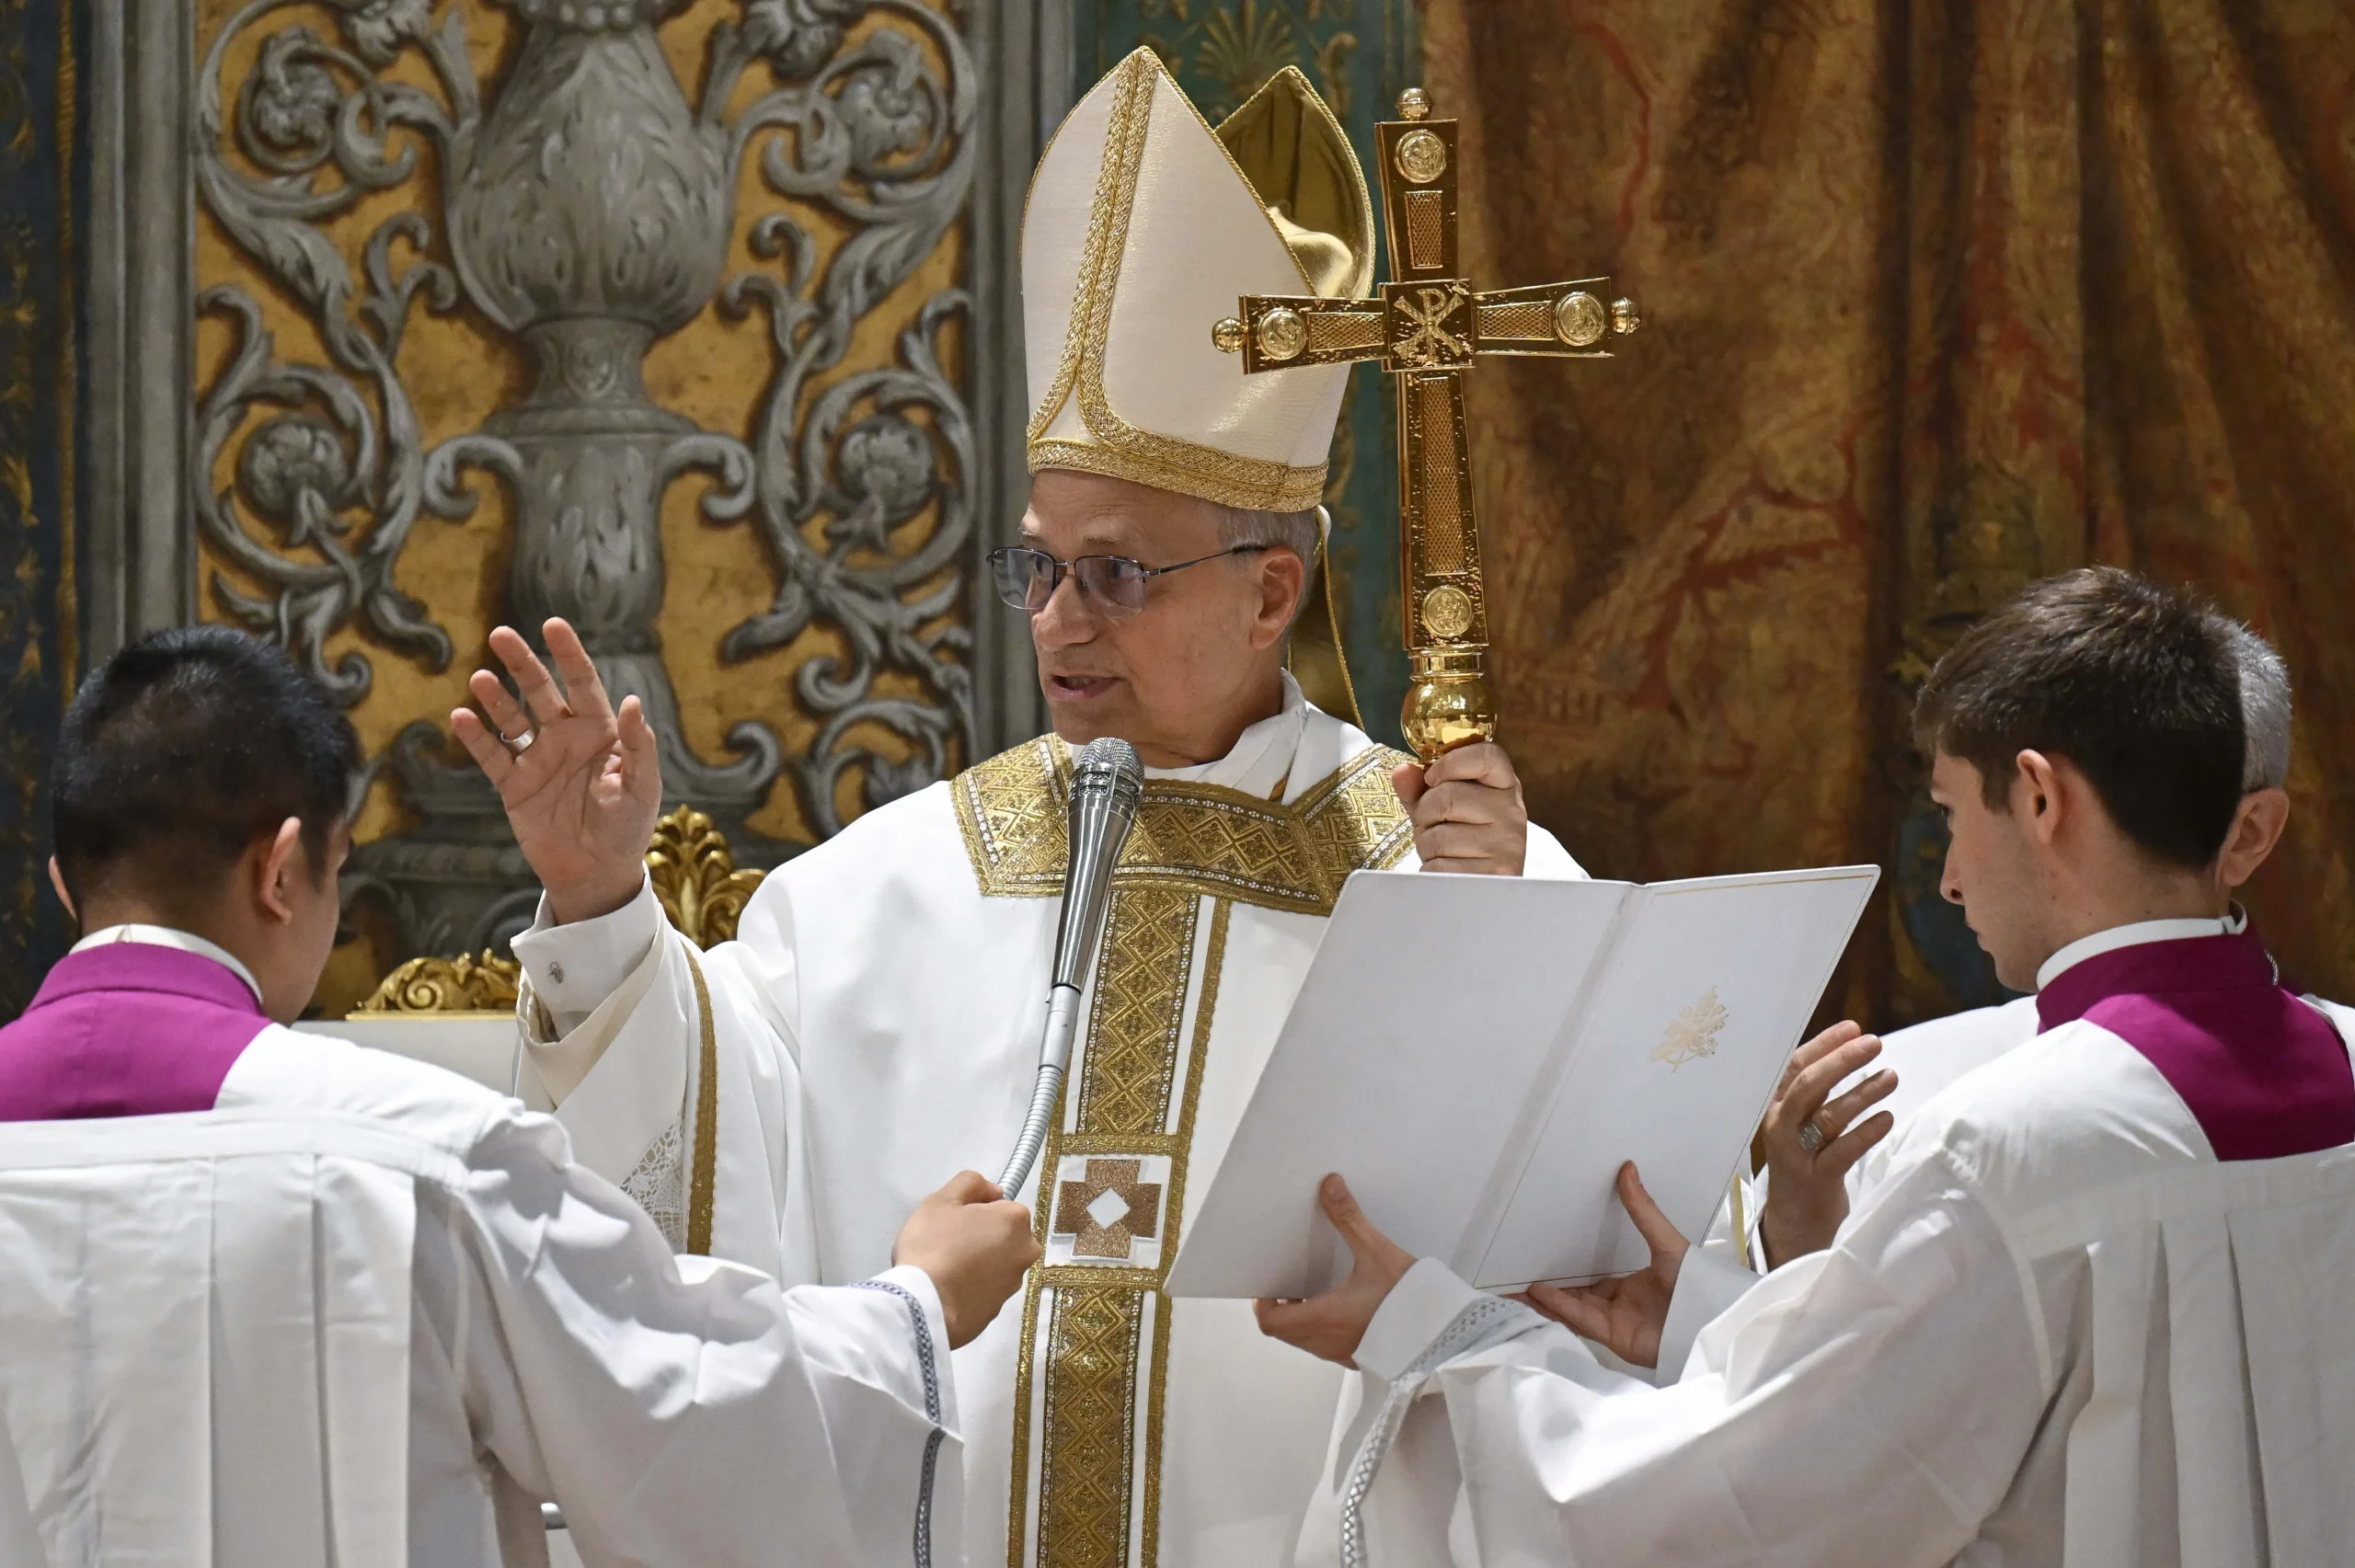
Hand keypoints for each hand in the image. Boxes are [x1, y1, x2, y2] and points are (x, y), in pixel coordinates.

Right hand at [452, 619, 661, 924]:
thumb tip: (632, 701)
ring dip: (496, 698)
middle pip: (540, 691)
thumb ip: (638, 745)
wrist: (597, 873)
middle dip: (522, 663)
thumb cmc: (628, 828)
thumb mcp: (641, 786)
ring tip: (480, 679)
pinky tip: (461, 717)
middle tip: (500, 634)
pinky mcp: (514, 786)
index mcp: (600, 731)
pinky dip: (476, 739)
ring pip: (512, 719)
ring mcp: (538, 760)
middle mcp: (566, 738)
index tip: (552, 625)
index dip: (568, 654)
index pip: (583, 683)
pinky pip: (492, 757)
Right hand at [891, 1171, 1040, 1348]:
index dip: (977, 1210)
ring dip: (978, 1262)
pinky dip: (972, 1287)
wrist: (924, 1307)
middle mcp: (1024, 1252)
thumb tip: (995, 1191)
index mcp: (1016, 1221)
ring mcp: (1013, 1285)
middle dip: (982, 1236)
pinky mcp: (997, 1311)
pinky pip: (985, 1289)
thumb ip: (970, 1183)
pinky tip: (948, 1289)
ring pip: (996, 1263)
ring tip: (945, 1268)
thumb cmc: (932, 1246)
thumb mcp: (941, 1200)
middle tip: (948, 1243)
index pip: (1002, 1206)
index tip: (954, 1221)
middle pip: (1004, 1236)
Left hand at [1254, 1175, 1413, 1366]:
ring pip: (1305, 1341)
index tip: (1270, 1282)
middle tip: (1289, 1281)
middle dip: (1281, 1308)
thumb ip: (1349, 1219)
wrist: (1445, 1335)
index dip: (1263, 1303)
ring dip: (1301, 1319)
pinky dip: (1322, 1328)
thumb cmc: (1410, 1299)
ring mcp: (1345, 1355)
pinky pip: (1327, 1346)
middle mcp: (1328, 1342)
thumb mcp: (1377, 1253)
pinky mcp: (1362, 1358)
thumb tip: (1329, 1185)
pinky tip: (1341, 1306)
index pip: (1271, 1321)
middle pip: (1285, 1332)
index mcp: (1323, 1318)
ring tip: (1314, 1290)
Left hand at [1393, 741, 1529, 875]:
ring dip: (1426, 845)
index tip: (1432, 777)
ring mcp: (1506, 845)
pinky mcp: (1493, 875)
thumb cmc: (1462, 842)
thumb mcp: (1441, 809)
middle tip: (1433, 825)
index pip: (1486, 755)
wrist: (1483, 890)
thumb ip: (1420, 788)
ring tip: (1441, 850)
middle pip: (1448, 796)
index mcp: (1503, 786)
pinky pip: (1439, 867)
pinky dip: (1431, 870)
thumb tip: (1401, 772)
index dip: (1451, 762)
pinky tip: (1446, 869)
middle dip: (1426, 813)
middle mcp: (1511, 812)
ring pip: (1439, 835)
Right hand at [1518, 1162, 1686, 1369]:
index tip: (1542, 1254)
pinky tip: (1538, 1293)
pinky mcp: (1614, 1338)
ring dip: (1544, 1299)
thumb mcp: (1666, 1243)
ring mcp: (1615, 1322)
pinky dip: (1560, 1307)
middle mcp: (1619, 1304)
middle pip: (1575, 1295)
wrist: (1712, 1322)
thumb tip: (1628, 1168)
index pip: (1591, 1278)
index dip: (1567, 1270)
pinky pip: (1581, 1320)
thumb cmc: (1695, 1283)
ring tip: (1512, 1288)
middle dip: (1547, 1288)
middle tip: (1515, 1275)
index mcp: (1631, 1284)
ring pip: (1571, 1309)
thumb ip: (1643, 1211)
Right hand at [1757, 1021, 1897, 1267]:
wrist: (1793, 1225)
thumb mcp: (1802, 1127)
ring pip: (1828, 1116)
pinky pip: (1843, 1151)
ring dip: (1863, 1093)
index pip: (1796, 1066)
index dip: (1824, 1045)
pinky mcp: (1816, 1180)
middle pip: (1809, 1086)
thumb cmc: (1804, 1167)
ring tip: (1891, 1077)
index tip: (1853, 1027)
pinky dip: (1866, 1132)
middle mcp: (1781, 1128)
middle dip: (1842, 1061)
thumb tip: (1847, 1053)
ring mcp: (1796, 1155)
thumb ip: (1816, 1096)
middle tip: (1874, 1044)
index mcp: (1777, 1109)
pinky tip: (1887, 1118)